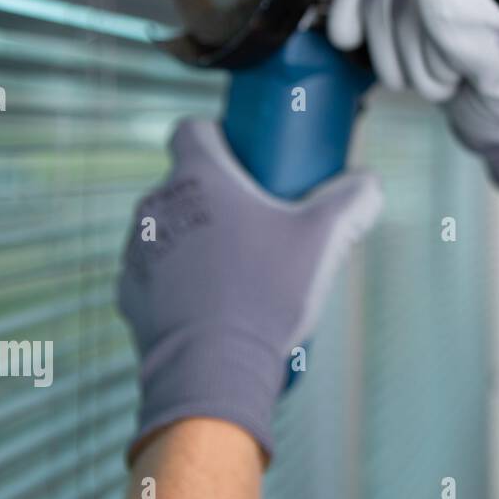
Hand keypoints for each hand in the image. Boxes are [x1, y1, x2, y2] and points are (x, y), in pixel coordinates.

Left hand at [118, 119, 382, 461]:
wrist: (213, 368)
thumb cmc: (266, 293)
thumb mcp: (326, 237)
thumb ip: (354, 198)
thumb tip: (369, 183)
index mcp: (199, 176)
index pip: (192, 130)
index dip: (219, 137)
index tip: (246, 160)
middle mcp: (157, 204)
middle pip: (186, 182)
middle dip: (219, 196)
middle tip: (260, 224)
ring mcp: (138, 250)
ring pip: (170, 227)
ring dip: (196, 238)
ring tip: (238, 270)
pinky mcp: (129, 293)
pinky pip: (156, 272)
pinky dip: (179, 281)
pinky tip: (212, 303)